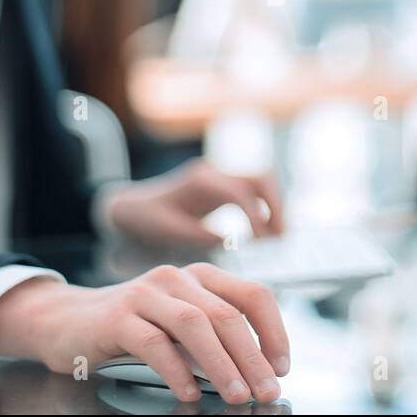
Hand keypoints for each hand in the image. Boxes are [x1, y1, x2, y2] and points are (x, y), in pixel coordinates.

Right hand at [0, 263, 289, 403]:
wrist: (65, 320)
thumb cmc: (131, 327)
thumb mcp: (178, 324)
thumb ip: (213, 336)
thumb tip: (257, 370)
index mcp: (199, 276)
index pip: (252, 294)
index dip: (274, 330)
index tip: (282, 366)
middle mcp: (175, 277)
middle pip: (226, 314)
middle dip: (253, 356)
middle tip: (267, 389)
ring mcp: (144, 293)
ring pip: (194, 325)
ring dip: (221, 364)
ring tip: (236, 394)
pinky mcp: (117, 316)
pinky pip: (154, 342)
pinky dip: (176, 369)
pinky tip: (189, 392)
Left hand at [108, 159, 284, 246]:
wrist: (135, 206)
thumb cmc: (148, 219)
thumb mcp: (168, 230)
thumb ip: (197, 235)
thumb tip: (229, 241)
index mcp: (200, 182)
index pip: (240, 192)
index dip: (257, 216)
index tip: (263, 244)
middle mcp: (214, 172)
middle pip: (260, 177)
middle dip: (276, 206)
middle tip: (280, 239)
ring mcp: (221, 175)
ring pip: (262, 180)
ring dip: (275, 206)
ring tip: (277, 239)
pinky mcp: (224, 184)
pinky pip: (254, 190)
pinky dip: (265, 208)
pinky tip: (265, 234)